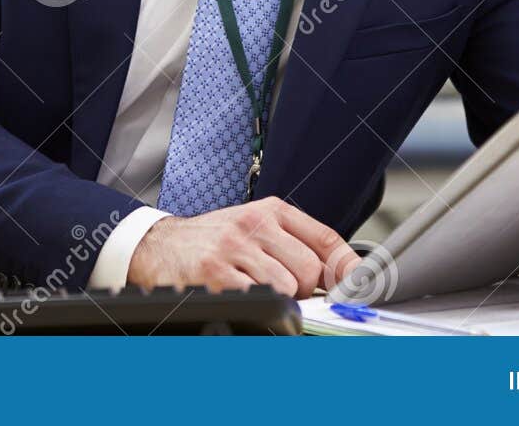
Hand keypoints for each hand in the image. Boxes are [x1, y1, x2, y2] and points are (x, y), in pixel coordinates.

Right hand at [126, 196, 361, 296]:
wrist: (158, 245)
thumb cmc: (212, 241)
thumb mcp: (254, 229)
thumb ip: (294, 245)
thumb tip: (340, 275)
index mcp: (270, 211)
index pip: (325, 239)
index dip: (348, 267)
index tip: (360, 286)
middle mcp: (253, 224)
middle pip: (309, 271)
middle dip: (302, 291)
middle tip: (281, 291)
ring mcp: (233, 248)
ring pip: (285, 289)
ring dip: (277, 301)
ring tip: (254, 292)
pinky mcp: (213, 273)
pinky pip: (255, 299)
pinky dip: (256, 308)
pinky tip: (240, 298)